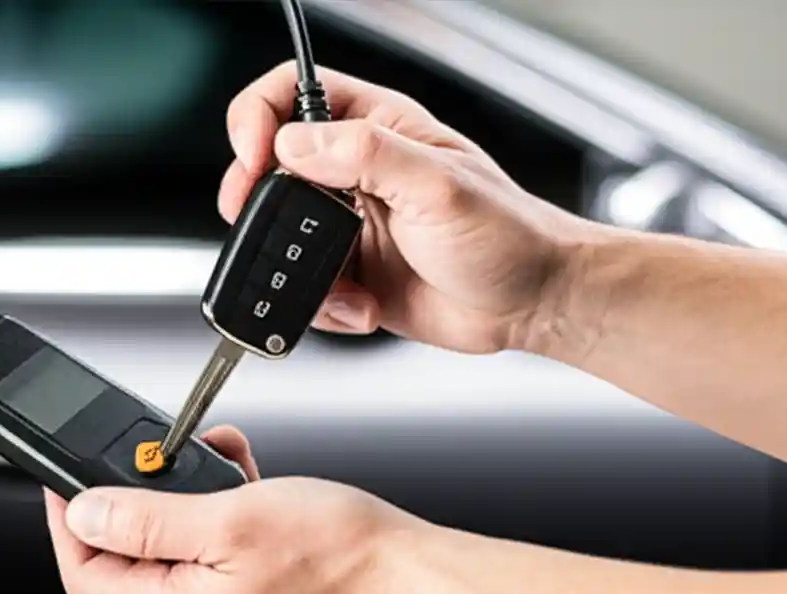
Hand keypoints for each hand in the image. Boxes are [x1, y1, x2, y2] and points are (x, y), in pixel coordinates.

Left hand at [43, 426, 426, 593]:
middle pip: (130, 564)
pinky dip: (223, 515)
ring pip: (179, 555)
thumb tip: (85, 514)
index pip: (86, 574)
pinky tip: (250, 485)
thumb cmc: (343, 558)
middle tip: (159, 456)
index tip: (68, 478)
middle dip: (137, 499)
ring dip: (186, 499)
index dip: (68, 521)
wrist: (417, 585)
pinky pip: (218, 560)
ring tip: (220, 462)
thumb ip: (146, 518)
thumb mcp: (230, 518)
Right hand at [220, 62, 583, 353]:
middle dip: (257, 201)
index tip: (254, 153)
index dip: (260, 116)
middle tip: (258, 224)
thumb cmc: (509, 234)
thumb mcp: (439, 184)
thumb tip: (295, 145)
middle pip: (270, 168)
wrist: (531, 304)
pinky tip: (362, 306)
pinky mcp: (352, 276)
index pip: (294, 94)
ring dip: (293, 265)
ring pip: (280, 236)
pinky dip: (324, 305)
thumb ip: (366, 156)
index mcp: (378, 129)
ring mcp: (350, 227)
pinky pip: (307, 288)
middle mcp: (357, 174)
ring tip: (332, 280)